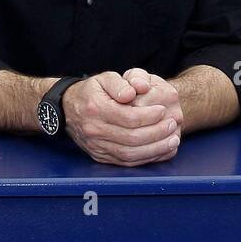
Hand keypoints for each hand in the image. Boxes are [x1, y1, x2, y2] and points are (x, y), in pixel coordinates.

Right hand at [62, 71, 179, 166]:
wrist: (68, 110)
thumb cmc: (91, 92)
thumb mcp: (104, 79)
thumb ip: (120, 83)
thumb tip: (133, 92)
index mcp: (96, 109)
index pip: (128, 117)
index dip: (149, 116)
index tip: (163, 110)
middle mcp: (94, 130)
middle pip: (131, 138)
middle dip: (156, 133)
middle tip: (172, 124)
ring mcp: (96, 147)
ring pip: (130, 155)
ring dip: (155, 149)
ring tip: (172, 140)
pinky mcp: (100, 157)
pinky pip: (126, 163)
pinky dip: (146, 158)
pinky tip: (160, 150)